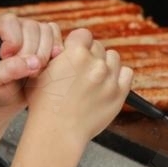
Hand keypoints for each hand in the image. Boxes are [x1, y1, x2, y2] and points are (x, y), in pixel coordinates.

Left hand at [0, 14, 62, 111]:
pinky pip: (56, 34)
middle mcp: (11, 25)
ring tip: (33, 73)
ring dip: (44, 55)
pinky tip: (46, 67)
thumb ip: (6, 71)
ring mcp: (29, 30)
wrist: (3, 99)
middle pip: (31, 26)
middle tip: (24, 74)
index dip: (13, 41)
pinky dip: (56, 51)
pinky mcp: (44, 38)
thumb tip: (34, 61)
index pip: (7, 21)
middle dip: (31, 53)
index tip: (7, 59)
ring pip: (46, 30)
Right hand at [24, 28, 132, 146]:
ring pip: (113, 58)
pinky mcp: (119, 94)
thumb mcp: (41, 72)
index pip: (84, 34)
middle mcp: (95, 63)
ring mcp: (109, 78)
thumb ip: (55, 55)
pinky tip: (107, 83)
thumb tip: (64, 48)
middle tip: (80, 72)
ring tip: (93, 78)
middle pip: (98, 47)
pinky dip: (119, 76)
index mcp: (75, 54)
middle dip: (89, 56)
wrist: (57, 132)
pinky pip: (127, 73)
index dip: (78, 43)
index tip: (75, 52)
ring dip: (104, 64)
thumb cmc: (44, 106)